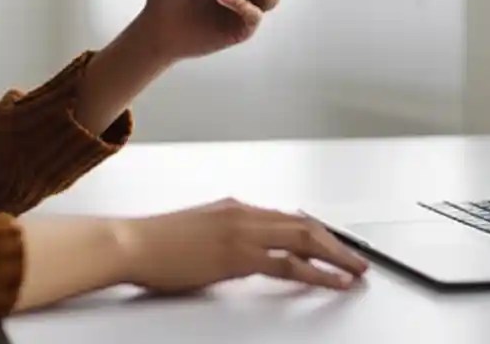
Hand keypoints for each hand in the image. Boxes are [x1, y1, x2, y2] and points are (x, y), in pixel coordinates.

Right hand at [113, 198, 368, 293]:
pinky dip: (317, 273)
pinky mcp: (238, 255)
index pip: (288, 218)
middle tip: (356, 259)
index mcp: (236, 207)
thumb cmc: (157, 243)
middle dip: (335, 243)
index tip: (334, 246)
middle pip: (304, 225)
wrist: (132, 243)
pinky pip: (289, 265)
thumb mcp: (200, 231)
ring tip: (355, 271)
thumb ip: (227, 236)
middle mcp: (244, 213)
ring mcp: (243, 232)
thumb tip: (246, 251)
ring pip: (304, 239)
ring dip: (335, 256)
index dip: (317, 233)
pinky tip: (332, 282)